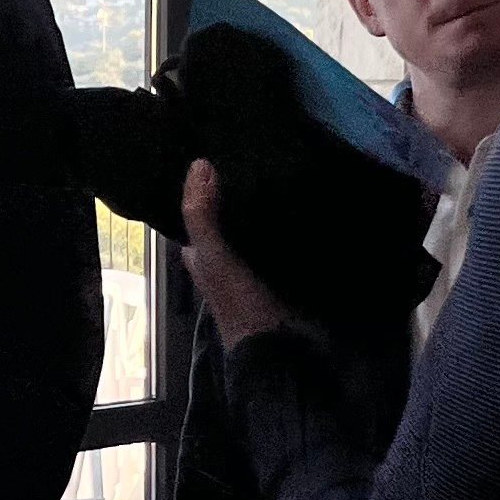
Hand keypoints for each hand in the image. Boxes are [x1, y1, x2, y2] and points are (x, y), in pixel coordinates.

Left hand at [179, 160, 289, 344]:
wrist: (283, 348)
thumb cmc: (240, 302)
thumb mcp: (214, 256)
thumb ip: (201, 215)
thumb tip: (199, 164)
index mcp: (201, 256)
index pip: (195, 214)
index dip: (200, 187)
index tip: (215, 151)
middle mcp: (225, 259)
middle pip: (227, 218)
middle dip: (237, 191)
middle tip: (257, 151)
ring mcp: (256, 267)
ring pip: (256, 227)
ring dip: (267, 205)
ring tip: (282, 165)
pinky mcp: (285, 273)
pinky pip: (284, 240)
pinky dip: (290, 224)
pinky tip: (303, 201)